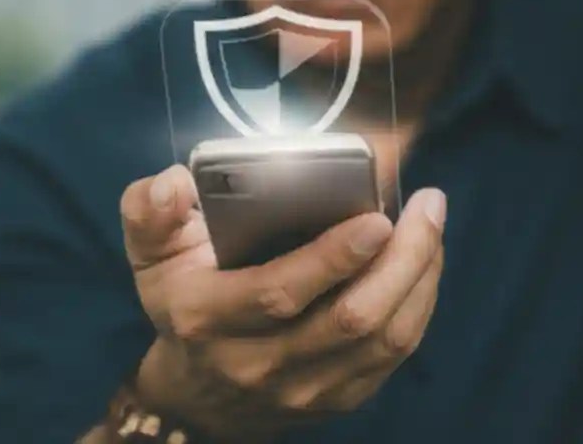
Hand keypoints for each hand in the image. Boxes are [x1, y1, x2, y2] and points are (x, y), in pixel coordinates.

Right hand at [120, 165, 446, 440]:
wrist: (197, 395)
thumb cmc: (184, 301)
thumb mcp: (151, 255)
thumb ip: (150, 212)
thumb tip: (172, 183)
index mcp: (208, 319)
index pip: (279, 293)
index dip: (332, 258)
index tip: (375, 217)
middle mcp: (258, 362)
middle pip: (350, 317)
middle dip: (402, 259)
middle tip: (427, 206)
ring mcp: (304, 388)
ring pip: (384, 338)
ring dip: (421, 276)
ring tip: (432, 223)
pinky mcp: (339, 399)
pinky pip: (395, 354)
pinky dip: (420, 302)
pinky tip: (426, 260)